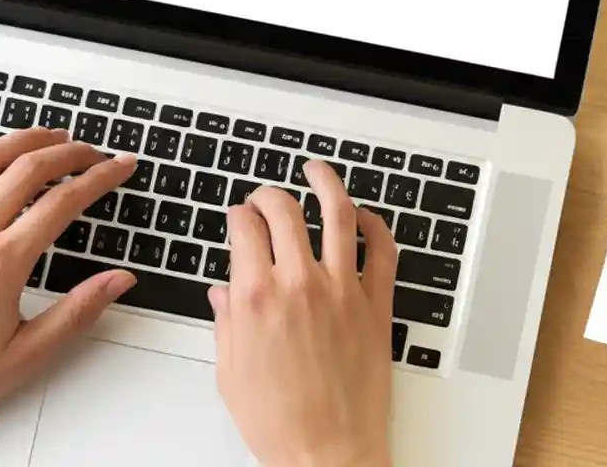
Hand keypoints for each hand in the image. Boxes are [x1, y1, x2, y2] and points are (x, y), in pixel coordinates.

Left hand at [0, 128, 137, 466]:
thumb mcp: (29, 355)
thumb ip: (79, 311)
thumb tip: (119, 281)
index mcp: (3, 262)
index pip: (64, 201)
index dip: (101, 177)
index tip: (120, 166)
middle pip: (28, 168)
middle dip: (69, 151)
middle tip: (93, 151)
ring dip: (20, 139)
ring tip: (46, 135)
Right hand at [210, 160, 396, 466]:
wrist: (328, 455)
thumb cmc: (280, 424)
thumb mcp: (230, 372)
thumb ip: (226, 322)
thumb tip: (222, 293)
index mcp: (257, 300)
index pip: (245, 230)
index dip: (238, 215)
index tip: (239, 216)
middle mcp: (300, 286)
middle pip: (285, 211)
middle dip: (270, 194)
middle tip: (266, 195)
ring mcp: (343, 292)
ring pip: (339, 215)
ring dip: (327, 183)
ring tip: (318, 169)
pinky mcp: (376, 307)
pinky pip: (383, 252)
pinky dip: (377, 225)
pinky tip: (366, 215)